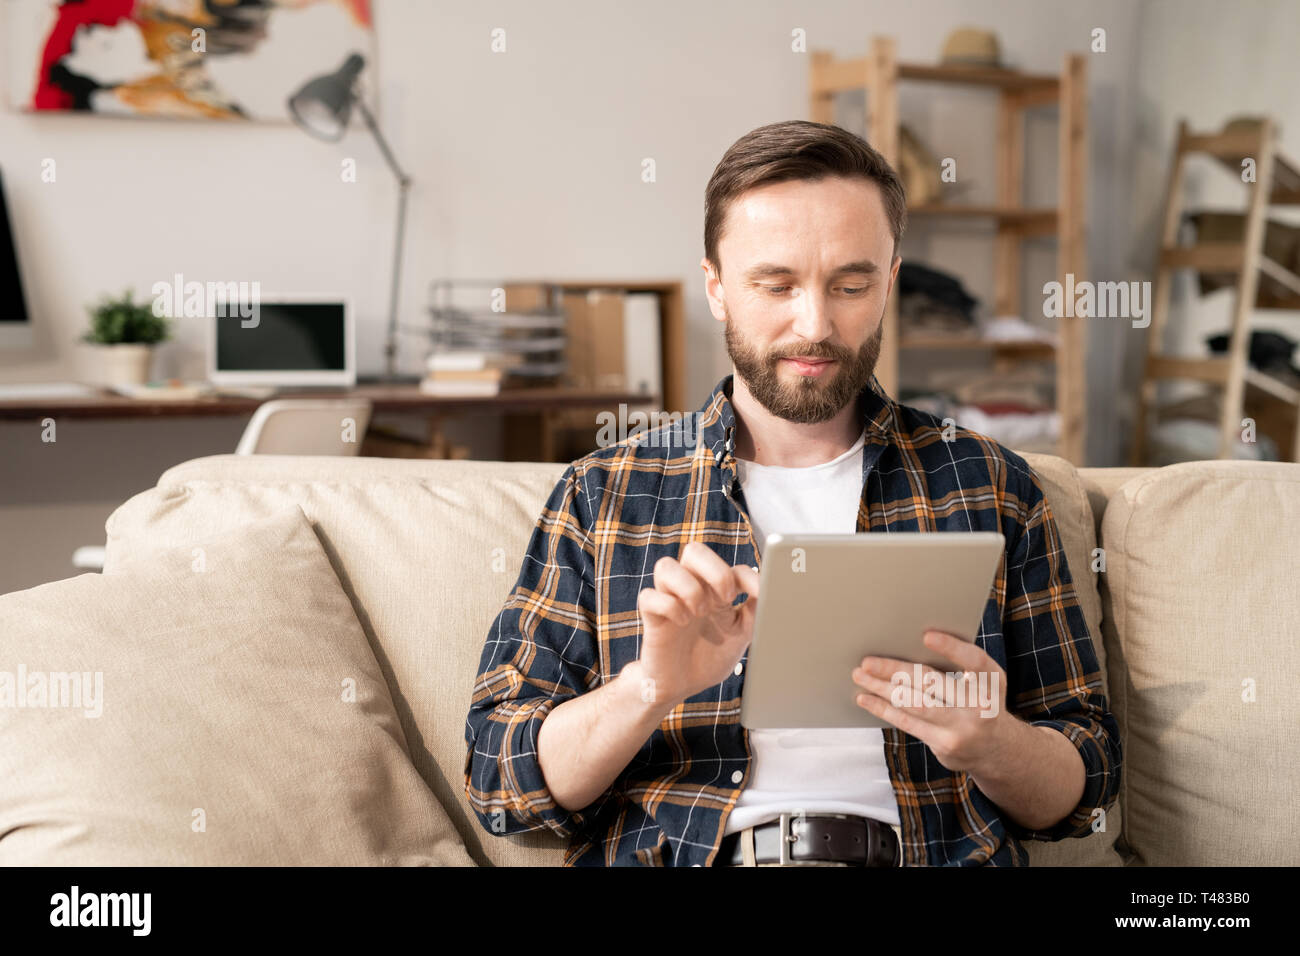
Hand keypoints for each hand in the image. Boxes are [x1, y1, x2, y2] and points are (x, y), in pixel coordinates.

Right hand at [635, 541, 759, 707]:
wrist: (684, 686)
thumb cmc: (710, 657)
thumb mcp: (741, 635)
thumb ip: (756, 611)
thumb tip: (771, 590)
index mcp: (715, 591)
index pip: (730, 567)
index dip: (746, 576)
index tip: (758, 593)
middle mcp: (692, 589)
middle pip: (694, 550)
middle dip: (714, 570)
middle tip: (725, 598)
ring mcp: (670, 600)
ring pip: (666, 565)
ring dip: (688, 587)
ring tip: (699, 612)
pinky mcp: (652, 617)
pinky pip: (649, 596)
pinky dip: (668, 606)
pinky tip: (681, 623)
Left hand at [850, 630, 1010, 774]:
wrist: (997, 750)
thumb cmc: (982, 702)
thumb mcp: (985, 681)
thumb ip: (961, 663)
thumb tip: (911, 641)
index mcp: (992, 683)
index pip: (975, 662)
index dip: (952, 648)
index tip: (926, 635)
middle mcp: (981, 708)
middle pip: (932, 683)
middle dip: (895, 670)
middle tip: (867, 661)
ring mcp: (961, 729)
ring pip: (914, 705)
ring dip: (882, 689)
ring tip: (860, 676)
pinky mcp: (944, 745)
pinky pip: (907, 723)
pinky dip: (883, 709)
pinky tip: (866, 698)